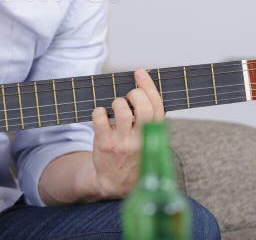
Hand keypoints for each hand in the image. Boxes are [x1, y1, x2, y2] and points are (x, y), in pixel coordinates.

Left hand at [89, 68, 164, 197]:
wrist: (116, 183)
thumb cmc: (133, 155)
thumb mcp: (148, 140)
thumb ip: (149, 119)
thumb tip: (143, 88)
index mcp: (154, 136)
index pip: (157, 107)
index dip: (149, 86)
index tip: (140, 72)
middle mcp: (140, 139)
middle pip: (142, 107)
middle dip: (135, 93)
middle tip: (130, 94)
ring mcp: (122, 142)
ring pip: (121, 110)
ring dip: (117, 102)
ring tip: (116, 108)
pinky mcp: (105, 144)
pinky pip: (100, 117)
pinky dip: (98, 111)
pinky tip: (101, 115)